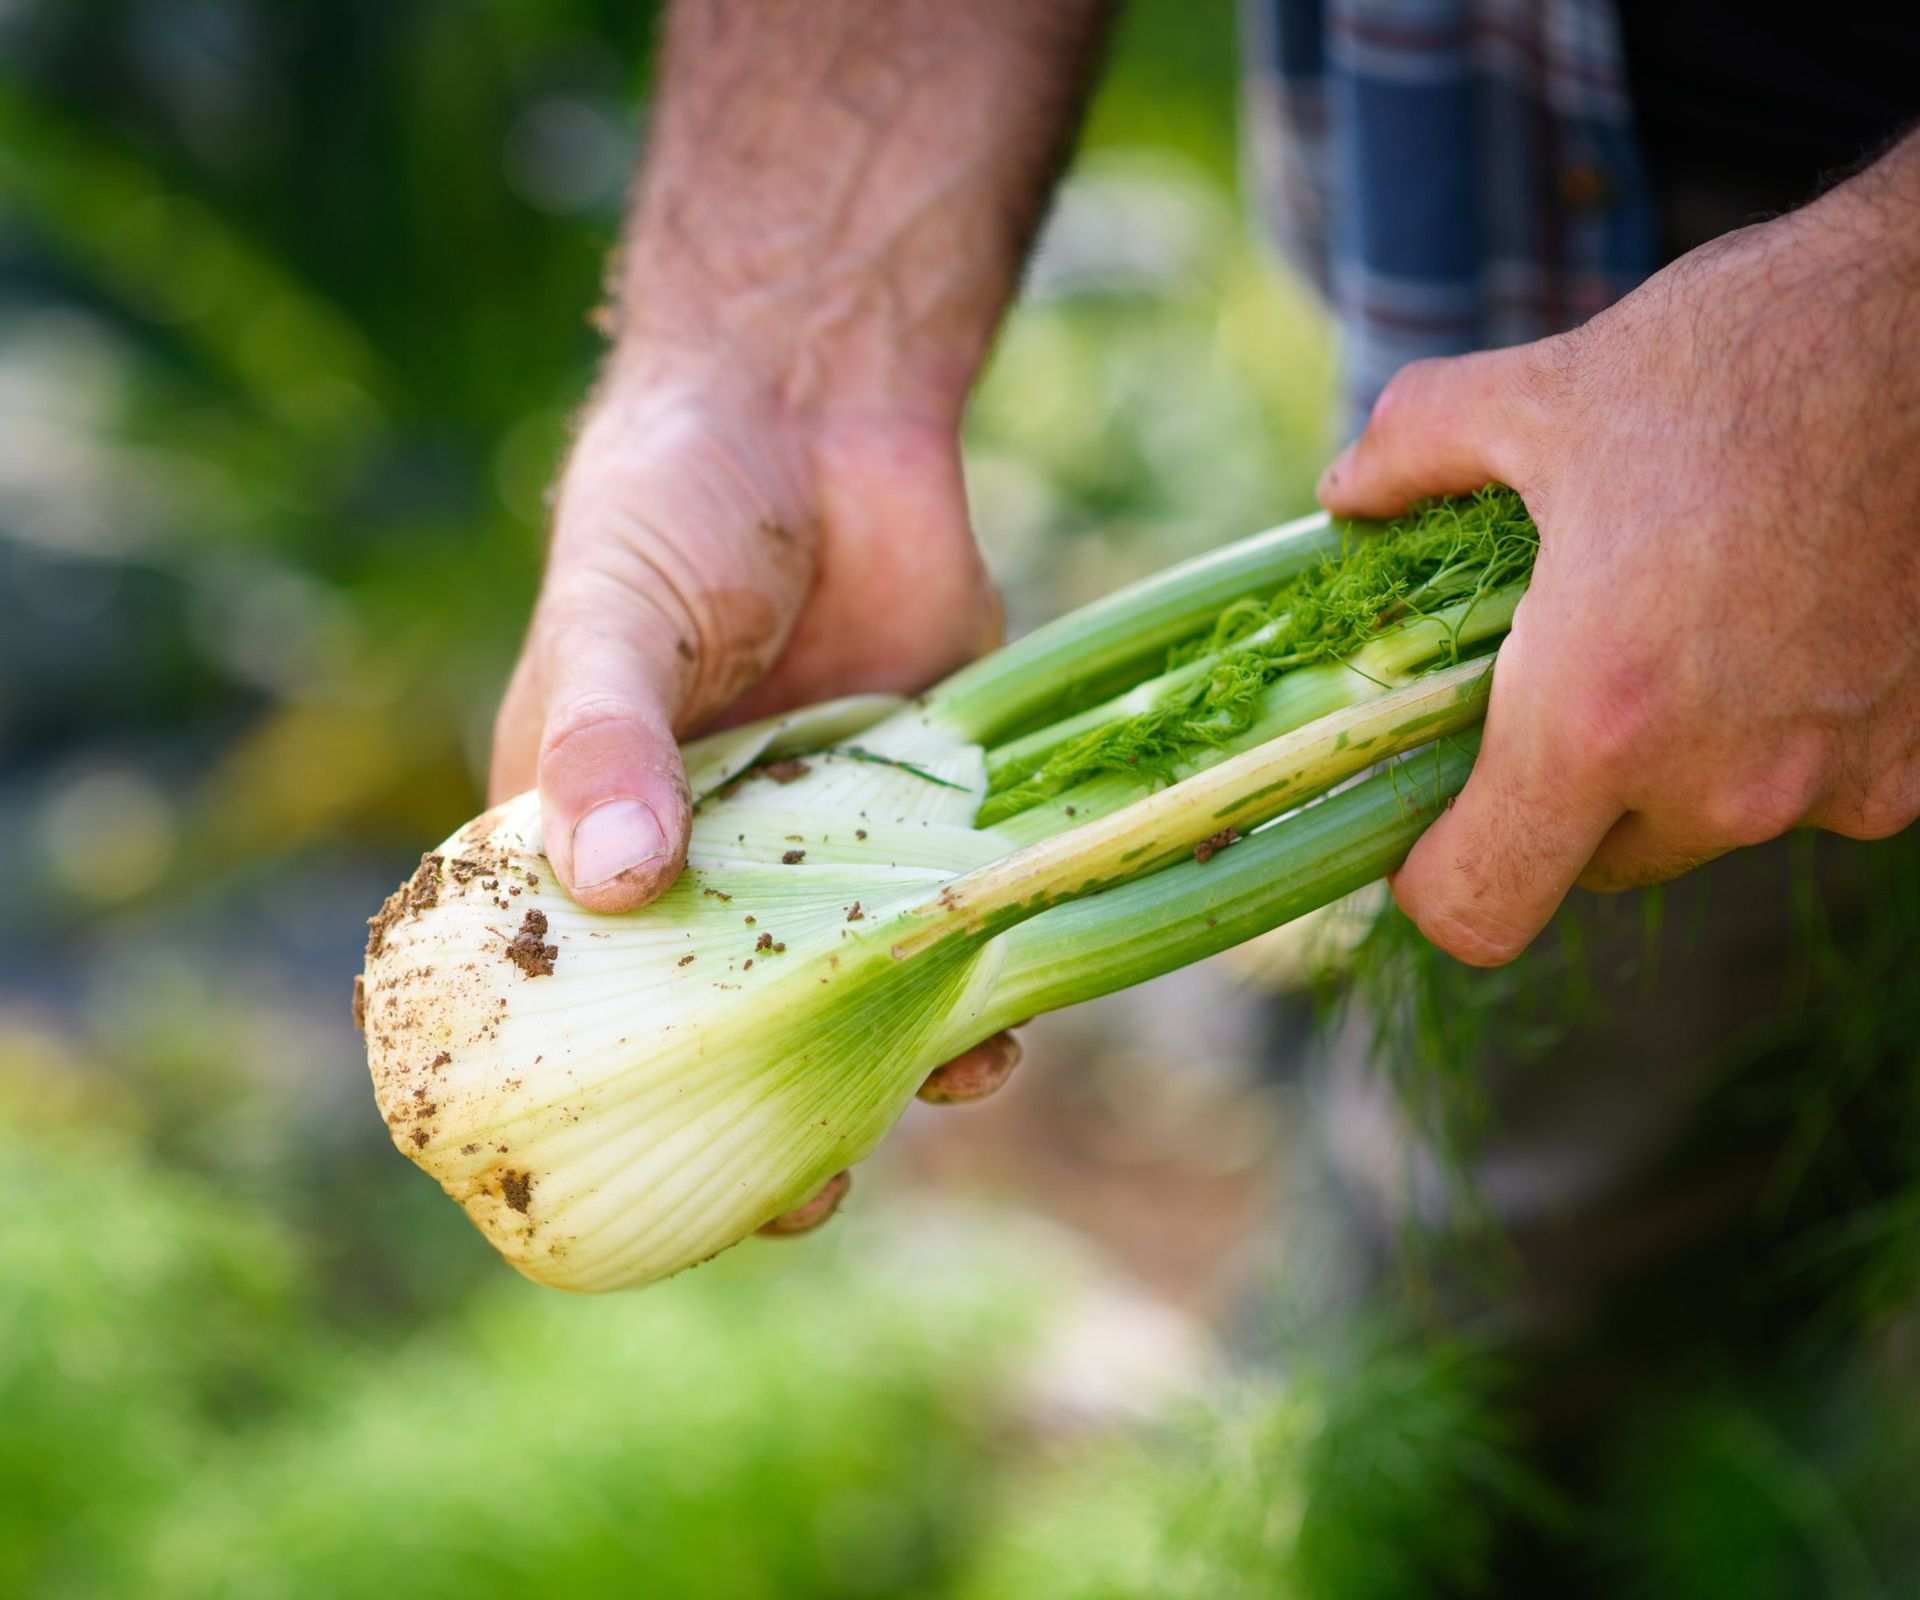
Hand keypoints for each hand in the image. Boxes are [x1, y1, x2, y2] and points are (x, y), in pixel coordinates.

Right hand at [488, 360, 1020, 1195]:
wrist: (819, 404)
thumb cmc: (675, 501)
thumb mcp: (615, 615)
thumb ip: (607, 737)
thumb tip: (613, 886)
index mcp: (594, 832)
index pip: (585, 998)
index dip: (614, 1100)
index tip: (651, 1186)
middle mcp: (710, 854)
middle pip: (734, 1015)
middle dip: (768, 1112)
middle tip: (809, 1199)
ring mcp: (823, 834)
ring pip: (856, 978)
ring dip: (893, 1053)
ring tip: (941, 1097)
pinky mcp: (925, 798)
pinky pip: (950, 908)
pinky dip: (976, 962)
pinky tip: (1004, 1018)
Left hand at [1317, 139, 1919, 965]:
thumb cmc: (1745, 356)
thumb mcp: (1540, 394)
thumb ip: (1413, 451)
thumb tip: (1344, 489)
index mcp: (1595, 719)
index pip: (1476, 910)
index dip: (1431, 876)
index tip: (1425, 816)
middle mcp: (1719, 785)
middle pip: (1586, 863)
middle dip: (1554, 792)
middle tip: (1558, 672)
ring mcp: (1832, 786)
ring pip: (1698, 825)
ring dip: (1669, 762)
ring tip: (1679, 621)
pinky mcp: (1919, 767)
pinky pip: (1807, 790)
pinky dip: (1774, 735)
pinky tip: (1783, 622)